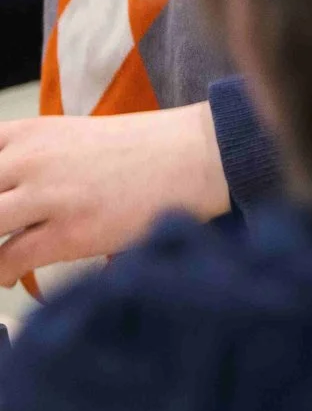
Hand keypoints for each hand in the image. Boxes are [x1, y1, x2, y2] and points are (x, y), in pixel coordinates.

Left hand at [0, 104, 231, 282]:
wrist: (193, 157)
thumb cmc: (141, 151)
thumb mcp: (69, 138)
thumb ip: (28, 158)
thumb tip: (5, 195)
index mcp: (27, 133)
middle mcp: (30, 160)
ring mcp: (50, 195)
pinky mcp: (71, 231)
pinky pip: (11, 258)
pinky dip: (1, 272)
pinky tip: (9, 277)